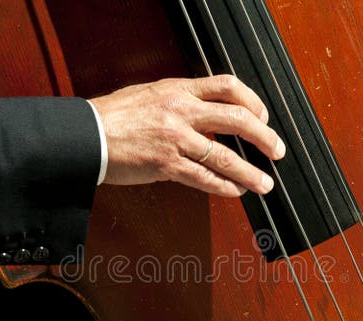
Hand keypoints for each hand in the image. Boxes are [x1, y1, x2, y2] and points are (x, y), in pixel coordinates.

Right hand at [89, 74, 284, 196]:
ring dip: (250, 172)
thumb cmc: (113, 116)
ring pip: (225, 156)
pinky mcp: (166, 165)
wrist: (85, 136)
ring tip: (265, 183)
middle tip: (277, 150)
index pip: (228, 86)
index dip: (253, 101)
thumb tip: (205, 110)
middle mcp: (181, 110)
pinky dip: (224, 187)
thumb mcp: (150, 94)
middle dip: (264, 137)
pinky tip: (236, 191)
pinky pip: (204, 178)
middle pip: (237, 119)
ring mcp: (175, 139)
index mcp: (178, 89)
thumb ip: (180, 100)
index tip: (263, 116)